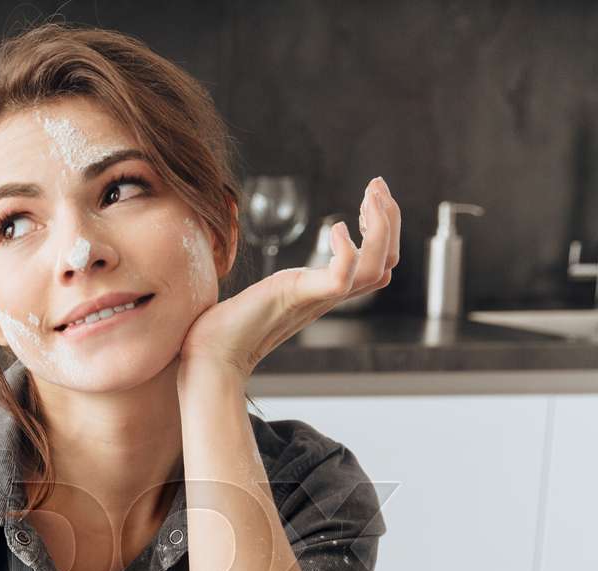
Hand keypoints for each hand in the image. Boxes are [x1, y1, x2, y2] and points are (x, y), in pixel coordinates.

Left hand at [179, 176, 401, 381]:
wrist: (208, 357)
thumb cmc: (226, 327)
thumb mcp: (264, 291)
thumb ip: (278, 281)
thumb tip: (255, 257)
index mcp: (322, 292)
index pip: (377, 263)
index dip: (382, 228)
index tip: (369, 196)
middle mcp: (327, 297)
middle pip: (386, 262)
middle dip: (389, 218)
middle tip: (376, 185)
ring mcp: (316, 298)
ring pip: (376, 268)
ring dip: (381, 227)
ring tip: (369, 196)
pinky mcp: (298, 298)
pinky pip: (341, 278)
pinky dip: (347, 250)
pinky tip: (334, 227)